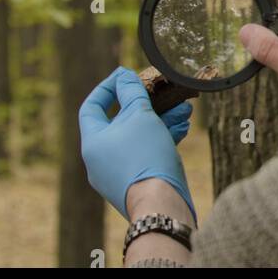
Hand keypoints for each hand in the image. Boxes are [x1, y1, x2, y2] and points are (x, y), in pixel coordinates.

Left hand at [78, 67, 195, 220]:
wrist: (161, 203)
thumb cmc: (146, 156)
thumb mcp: (140, 115)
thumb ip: (131, 91)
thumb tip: (123, 75)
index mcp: (93, 142)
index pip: (92, 107)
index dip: (108, 87)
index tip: (126, 76)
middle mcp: (100, 159)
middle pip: (121, 122)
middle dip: (148, 105)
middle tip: (165, 93)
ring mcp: (119, 173)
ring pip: (138, 138)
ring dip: (161, 120)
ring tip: (185, 109)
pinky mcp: (138, 182)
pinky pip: (147, 153)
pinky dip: (162, 139)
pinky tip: (183, 127)